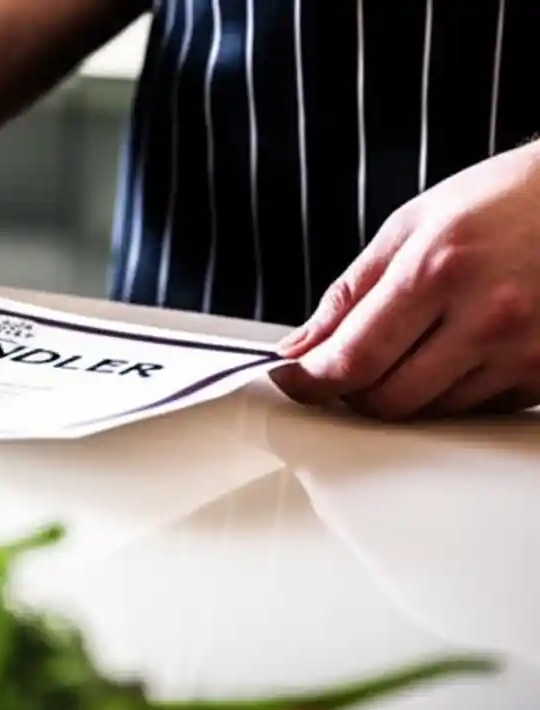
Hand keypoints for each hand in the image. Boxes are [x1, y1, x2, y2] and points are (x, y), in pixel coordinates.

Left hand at [275, 142, 539, 418]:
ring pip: (433, 411)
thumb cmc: (503, 201)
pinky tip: (463, 349)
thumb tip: (300, 349)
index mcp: (438, 270)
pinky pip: (481, 408)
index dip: (309, 380)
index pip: (352, 359)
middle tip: (346, 365)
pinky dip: (456, 391)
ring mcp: (527, 352)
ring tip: (415, 343)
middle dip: (353, 390)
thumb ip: (350, 294)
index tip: (290, 379)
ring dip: (405, 390)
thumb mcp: (412, 226)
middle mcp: (488, 317)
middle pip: (388, 400)